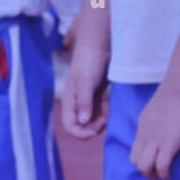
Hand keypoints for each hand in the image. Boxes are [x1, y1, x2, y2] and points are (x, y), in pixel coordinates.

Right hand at [60, 14, 109, 138]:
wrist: (98, 46)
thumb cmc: (89, 61)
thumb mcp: (86, 82)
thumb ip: (84, 102)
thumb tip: (83, 122)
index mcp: (69, 100)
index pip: (69, 125)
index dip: (80, 133)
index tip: (95, 131)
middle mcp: (76, 102)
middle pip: (81, 126)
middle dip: (92, 128)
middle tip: (105, 121)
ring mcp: (86, 99)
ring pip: (91, 120)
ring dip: (99, 122)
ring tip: (108, 114)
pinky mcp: (95, 95)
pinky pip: (98, 112)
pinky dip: (104, 114)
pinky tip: (110, 109)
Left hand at [130, 84, 179, 179]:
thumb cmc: (175, 95)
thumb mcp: (158, 109)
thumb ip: (157, 119)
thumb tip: (164, 124)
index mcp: (143, 127)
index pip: (134, 149)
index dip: (142, 159)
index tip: (152, 161)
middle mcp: (145, 135)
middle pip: (135, 160)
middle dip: (144, 170)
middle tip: (156, 172)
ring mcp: (155, 141)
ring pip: (143, 166)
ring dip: (152, 175)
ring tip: (161, 176)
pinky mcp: (168, 144)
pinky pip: (161, 166)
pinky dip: (163, 175)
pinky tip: (168, 177)